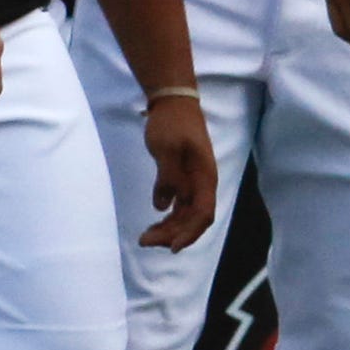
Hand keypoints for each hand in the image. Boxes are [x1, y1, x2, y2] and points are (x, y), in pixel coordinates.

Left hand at [136, 94, 218, 247]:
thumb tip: (165, 205)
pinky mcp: (183, 177)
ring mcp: (194, 180)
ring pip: (186, 213)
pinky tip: (155, 219)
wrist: (173, 102)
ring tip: (146, 236)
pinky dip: (168, 215)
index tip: (171, 247)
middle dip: (173, 233)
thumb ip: (168, 178)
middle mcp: (202, 182)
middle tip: (145, 240)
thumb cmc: (171, 123)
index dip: (189, 233)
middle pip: (194, 218)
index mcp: (204, 176)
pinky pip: (180, 204)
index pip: (203, 213)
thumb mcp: (167, 149)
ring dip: (169, 227)